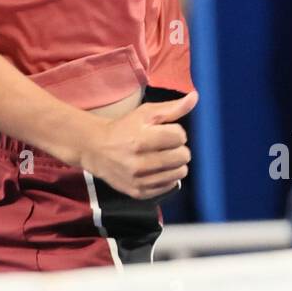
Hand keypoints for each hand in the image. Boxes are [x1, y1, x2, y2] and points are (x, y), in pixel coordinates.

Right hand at [78, 91, 195, 199]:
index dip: (176, 132)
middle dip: (178, 148)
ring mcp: (139, 180)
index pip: (179, 137)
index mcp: (140, 139)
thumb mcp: (145, 113)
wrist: (96, 149)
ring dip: (175, 164)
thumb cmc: (123, 128)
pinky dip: (167, 177)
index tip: (165, 132)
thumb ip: (172, 108)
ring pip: (179, 173)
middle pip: (183, 157)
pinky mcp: (139, 193)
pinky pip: (169, 186)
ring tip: (162, 157)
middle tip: (165, 146)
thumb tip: (195, 97)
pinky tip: (156, 169)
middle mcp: (139, 163)